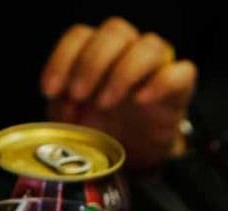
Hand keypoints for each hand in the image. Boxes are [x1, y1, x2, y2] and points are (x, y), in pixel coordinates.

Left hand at [40, 17, 196, 169]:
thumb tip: (65, 106)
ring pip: (147, 45)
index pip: (80, 36)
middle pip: (114, 31)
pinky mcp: (179, 88)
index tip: (50, 90)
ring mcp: (155, 67)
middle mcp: (127, 52)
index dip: (63, 58)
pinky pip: (181, 72)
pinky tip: (142, 99)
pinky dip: (161, 83)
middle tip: (78, 94)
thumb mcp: (73, 124)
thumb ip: (64, 111)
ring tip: (105, 103)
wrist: (135, 156)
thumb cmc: (102, 131)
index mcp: (96, 55)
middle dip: (91, 63)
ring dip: (122, 72)